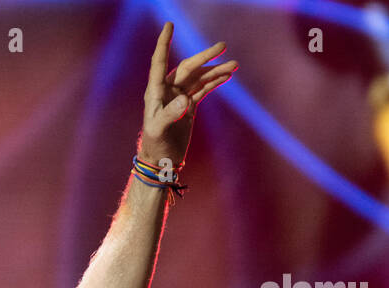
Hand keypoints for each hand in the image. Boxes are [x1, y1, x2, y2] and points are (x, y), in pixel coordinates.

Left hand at [137, 23, 236, 169]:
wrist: (161, 161)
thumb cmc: (154, 145)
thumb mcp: (158, 130)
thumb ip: (169, 114)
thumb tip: (184, 100)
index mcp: (155, 92)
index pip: (159, 62)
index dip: (164, 43)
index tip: (169, 25)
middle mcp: (167, 91)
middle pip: (188, 67)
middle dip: (205, 57)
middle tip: (223, 46)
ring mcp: (179, 98)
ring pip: (199, 78)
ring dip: (216, 71)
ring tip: (234, 65)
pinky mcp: (189, 106)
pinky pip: (203, 89)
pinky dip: (215, 82)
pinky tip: (227, 75)